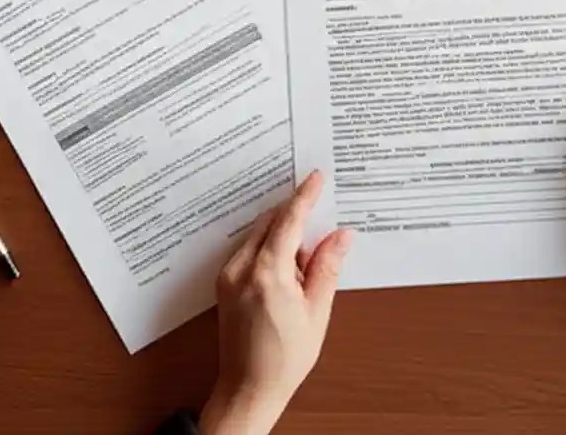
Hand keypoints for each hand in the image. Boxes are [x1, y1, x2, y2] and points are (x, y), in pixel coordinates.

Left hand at [199, 171, 353, 434]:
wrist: (249, 387)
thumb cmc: (286, 357)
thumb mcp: (317, 310)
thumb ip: (327, 266)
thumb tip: (341, 235)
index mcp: (268, 274)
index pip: (288, 222)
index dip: (305, 197)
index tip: (316, 177)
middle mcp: (241, 269)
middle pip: (269, 223)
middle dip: (294, 214)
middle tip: (320, 214)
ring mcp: (228, 275)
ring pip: (257, 235)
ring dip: (282, 233)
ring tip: (307, 257)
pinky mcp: (224, 283)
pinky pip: (248, 250)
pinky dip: (269, 247)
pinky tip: (288, 266)